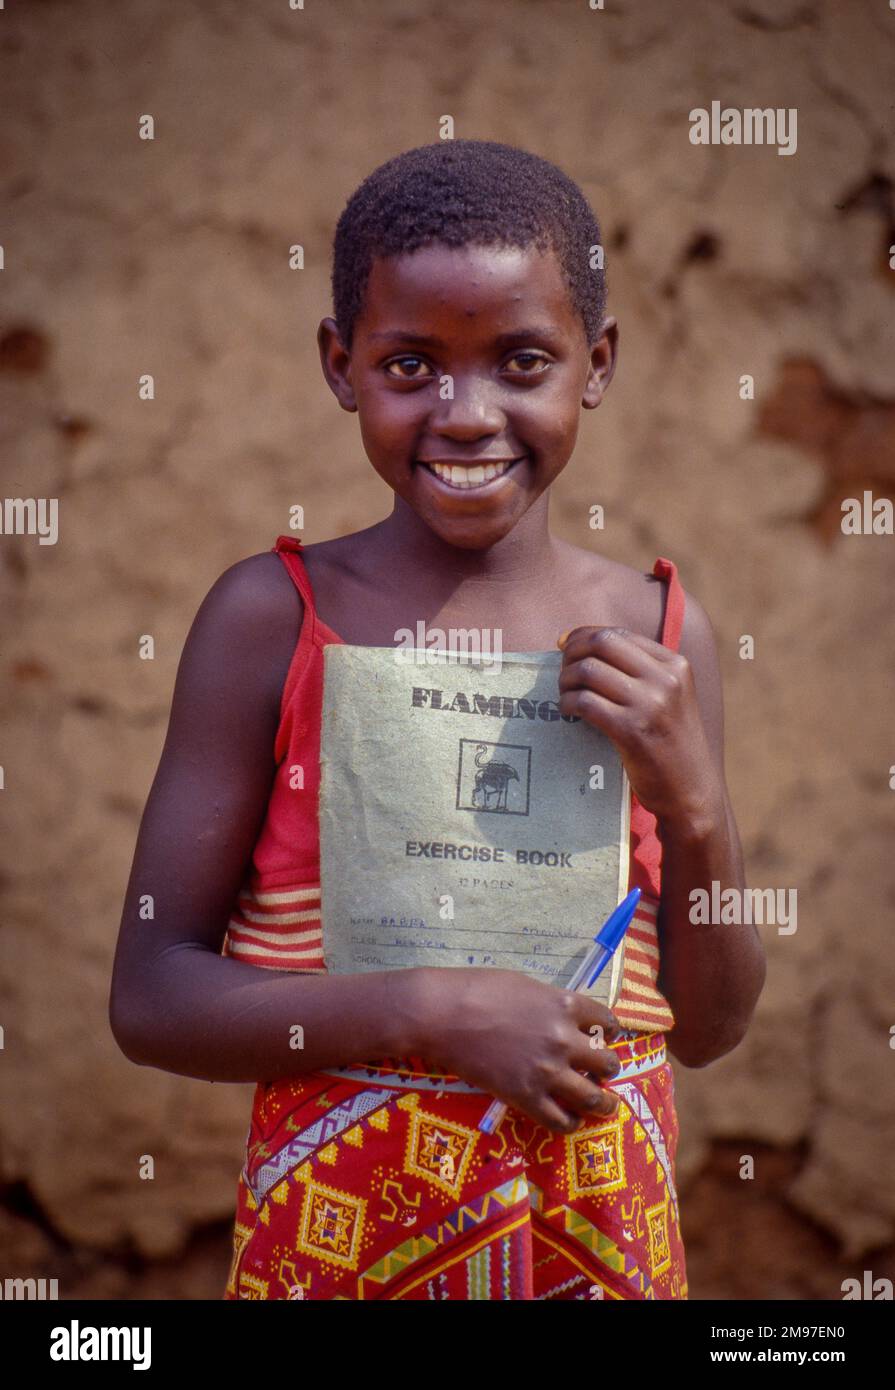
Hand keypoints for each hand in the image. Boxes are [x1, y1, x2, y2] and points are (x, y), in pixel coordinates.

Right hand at [411, 967, 623, 1131]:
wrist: (443, 1015)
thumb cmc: (478, 990)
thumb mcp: (526, 986)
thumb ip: (551, 1004)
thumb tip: (562, 1018)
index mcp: (566, 1005)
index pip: (607, 1022)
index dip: (608, 1031)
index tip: (604, 1037)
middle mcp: (565, 1040)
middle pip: (607, 1062)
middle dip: (608, 1067)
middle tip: (601, 1071)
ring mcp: (547, 1071)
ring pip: (595, 1097)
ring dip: (604, 1102)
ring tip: (605, 1104)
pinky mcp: (526, 1097)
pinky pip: (562, 1121)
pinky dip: (572, 1122)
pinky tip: (571, 1118)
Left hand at [556, 625, 722, 828]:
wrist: (691, 790)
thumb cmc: (671, 743)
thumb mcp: (670, 697)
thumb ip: (640, 671)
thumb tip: (583, 645)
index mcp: (676, 664)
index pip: (618, 634)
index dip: (584, 635)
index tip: (566, 646)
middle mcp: (666, 679)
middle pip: (601, 644)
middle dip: (572, 652)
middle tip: (562, 670)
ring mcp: (650, 704)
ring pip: (588, 671)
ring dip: (566, 681)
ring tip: (566, 695)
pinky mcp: (632, 730)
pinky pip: (585, 702)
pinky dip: (568, 704)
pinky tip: (568, 712)